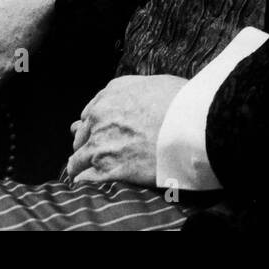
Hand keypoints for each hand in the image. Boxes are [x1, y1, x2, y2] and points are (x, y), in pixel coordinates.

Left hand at [65, 75, 187, 187]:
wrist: (190, 125)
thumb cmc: (181, 103)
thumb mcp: (157, 83)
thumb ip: (139, 90)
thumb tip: (141, 98)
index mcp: (111, 95)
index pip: (90, 113)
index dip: (95, 126)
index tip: (98, 134)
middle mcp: (100, 118)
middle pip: (81, 136)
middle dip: (87, 145)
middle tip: (93, 154)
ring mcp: (102, 145)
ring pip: (77, 160)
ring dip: (80, 166)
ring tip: (82, 174)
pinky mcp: (108, 170)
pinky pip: (85, 179)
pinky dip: (85, 182)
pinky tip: (87, 186)